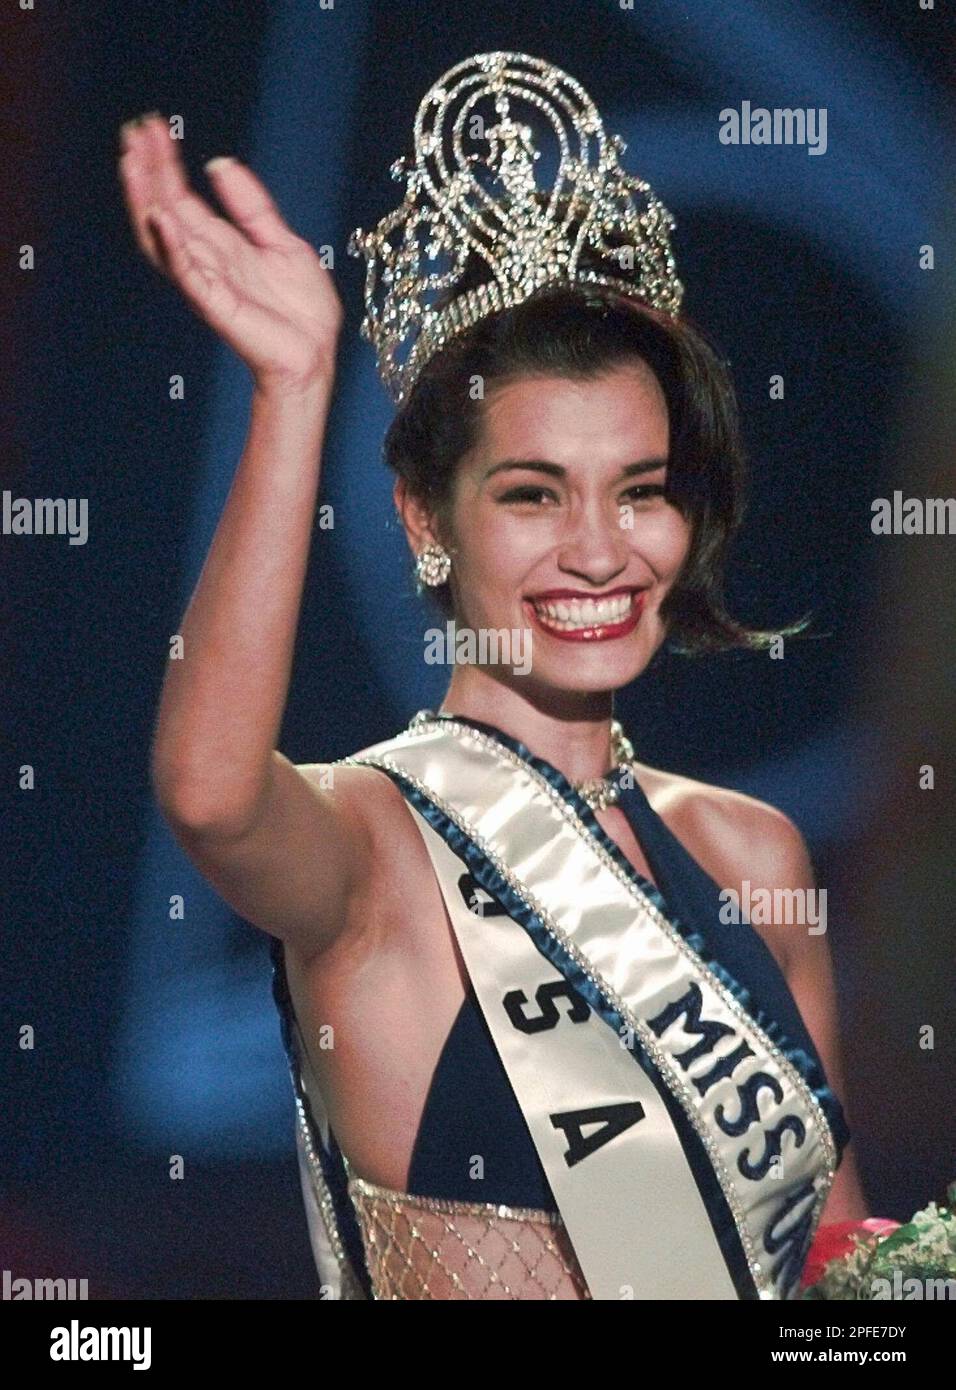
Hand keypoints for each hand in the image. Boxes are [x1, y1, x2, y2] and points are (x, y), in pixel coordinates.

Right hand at [118, 113, 342, 393]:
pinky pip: (187, 273)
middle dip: (149, 171)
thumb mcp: (281, 242)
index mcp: (221, 246)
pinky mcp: (216, 305)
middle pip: (165, 209)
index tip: (154, 126)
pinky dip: (171, 246)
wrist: (317, 356)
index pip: (183, 197)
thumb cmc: (302, 311)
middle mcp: (207, 261)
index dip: (167, 162)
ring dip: (145, 200)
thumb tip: (220, 164)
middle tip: (133, 131)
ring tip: (132, 164)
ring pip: (163, 237)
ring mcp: (207, 283)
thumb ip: (251, 207)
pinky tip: (160, 217)